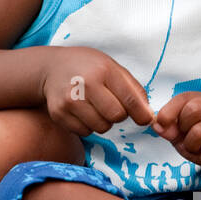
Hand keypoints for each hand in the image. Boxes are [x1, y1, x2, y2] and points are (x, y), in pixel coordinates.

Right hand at [38, 46, 154, 136]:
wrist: (52, 67)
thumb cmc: (88, 67)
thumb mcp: (113, 67)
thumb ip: (133, 89)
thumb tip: (148, 116)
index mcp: (103, 71)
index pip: (130, 100)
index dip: (142, 114)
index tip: (145, 119)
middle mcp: (85, 85)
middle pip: (116, 117)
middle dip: (118, 115)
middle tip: (111, 105)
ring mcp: (69, 100)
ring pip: (101, 127)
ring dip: (103, 121)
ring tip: (95, 106)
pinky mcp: (58, 113)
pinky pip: (84, 132)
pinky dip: (87, 126)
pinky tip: (82, 111)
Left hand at [151, 91, 200, 183]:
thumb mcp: (181, 135)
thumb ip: (169, 129)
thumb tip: (157, 124)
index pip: (183, 98)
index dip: (168, 111)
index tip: (161, 124)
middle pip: (192, 110)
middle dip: (183, 130)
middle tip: (187, 140)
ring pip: (200, 131)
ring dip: (192, 146)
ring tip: (198, 149)